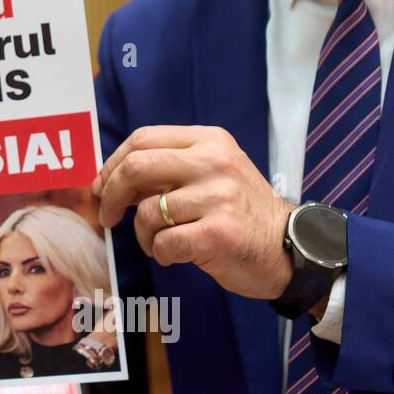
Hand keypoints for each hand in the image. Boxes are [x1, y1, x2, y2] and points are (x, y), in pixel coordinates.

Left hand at [92, 125, 293, 300]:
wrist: (291, 249)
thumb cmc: (240, 213)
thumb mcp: (212, 174)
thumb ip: (169, 168)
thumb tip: (110, 177)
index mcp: (209, 140)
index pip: (143, 138)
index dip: (112, 163)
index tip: (102, 186)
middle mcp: (214, 162)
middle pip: (137, 167)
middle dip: (111, 194)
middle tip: (108, 216)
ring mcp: (219, 197)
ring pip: (148, 212)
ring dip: (143, 235)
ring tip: (159, 242)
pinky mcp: (219, 233)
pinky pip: (164, 243)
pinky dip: (160, 253)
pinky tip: (175, 255)